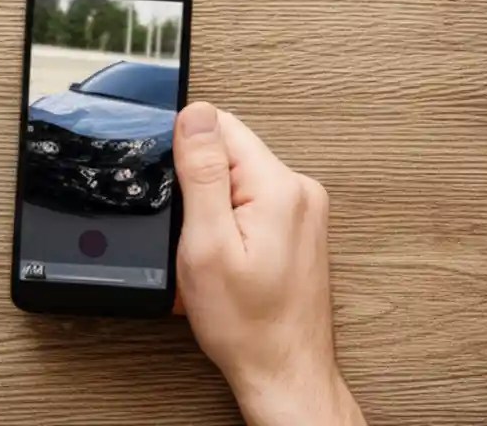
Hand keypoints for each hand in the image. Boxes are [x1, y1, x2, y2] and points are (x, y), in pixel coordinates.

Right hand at [173, 102, 363, 425]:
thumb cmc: (247, 324)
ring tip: (215, 252)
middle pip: (230, 152)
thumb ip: (201, 173)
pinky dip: (231, 223)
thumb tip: (196, 115)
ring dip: (215, 208)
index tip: (183, 199)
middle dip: (200, 186)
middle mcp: (300, 190)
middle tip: (198, 235)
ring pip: (238, 179)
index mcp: (279, 187)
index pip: (221, 126)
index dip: (187, 157)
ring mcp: (304, 209)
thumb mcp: (206, 245)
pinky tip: (230, 258)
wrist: (283, 371)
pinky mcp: (300, 226)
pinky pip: (252, 201)